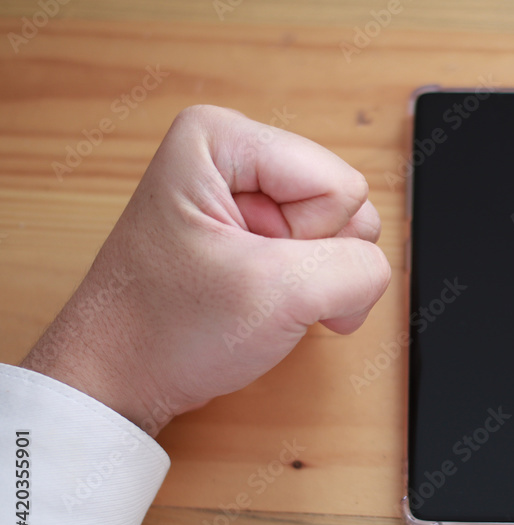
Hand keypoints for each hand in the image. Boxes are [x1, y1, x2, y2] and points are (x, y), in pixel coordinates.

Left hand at [21, 105, 390, 435]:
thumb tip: (375, 270)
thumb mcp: (277, 296)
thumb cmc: (167, 331)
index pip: (340, 185)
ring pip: (345, 231)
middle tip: (261, 291)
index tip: (251, 269)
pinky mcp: (261, 231)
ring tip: (261, 303)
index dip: (309, 242)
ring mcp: (252, 196)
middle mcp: (239, 155)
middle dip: (319, 262)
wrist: (121, 380)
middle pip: (345, 203)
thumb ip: (357, 270)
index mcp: (224, 138)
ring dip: (318, 283)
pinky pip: (328, 253)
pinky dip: (314, 294)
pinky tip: (271, 309)